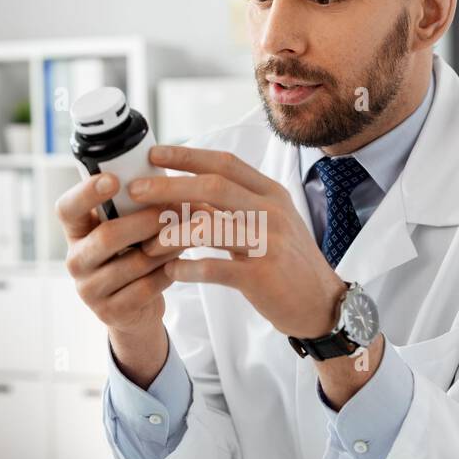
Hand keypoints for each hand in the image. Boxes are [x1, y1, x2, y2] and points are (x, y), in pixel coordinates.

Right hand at [54, 172, 183, 385]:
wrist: (135, 310)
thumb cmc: (133, 256)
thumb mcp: (126, 229)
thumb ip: (132, 207)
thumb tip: (164, 178)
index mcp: (76, 232)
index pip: (67, 209)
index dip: (86, 193)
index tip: (113, 179)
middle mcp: (75, 260)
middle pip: (107, 236)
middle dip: (144, 221)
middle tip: (173, 209)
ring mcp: (89, 289)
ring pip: (133, 263)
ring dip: (165, 247)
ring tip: (187, 234)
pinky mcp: (110, 312)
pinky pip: (146, 288)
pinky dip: (168, 272)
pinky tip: (181, 264)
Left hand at [129, 144, 346, 338]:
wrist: (322, 304)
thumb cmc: (287, 263)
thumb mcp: (264, 225)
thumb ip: (228, 208)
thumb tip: (181, 192)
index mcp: (270, 194)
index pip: (225, 163)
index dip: (187, 156)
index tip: (154, 154)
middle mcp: (271, 211)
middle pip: (212, 186)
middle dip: (169, 186)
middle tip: (136, 191)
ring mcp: (268, 243)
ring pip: (209, 226)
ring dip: (171, 233)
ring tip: (147, 243)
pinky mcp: (262, 276)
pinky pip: (214, 267)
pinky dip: (187, 269)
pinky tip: (171, 273)